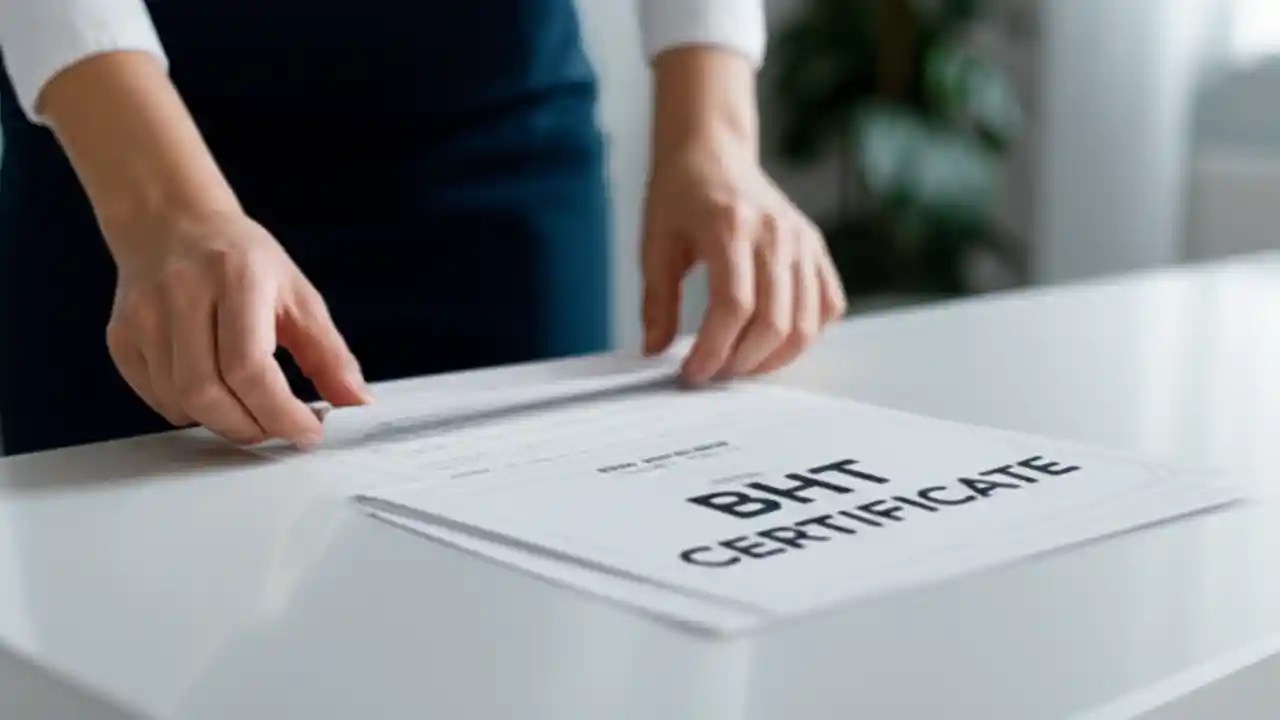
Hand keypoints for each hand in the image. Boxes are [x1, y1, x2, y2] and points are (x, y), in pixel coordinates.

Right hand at [105, 211, 370, 446]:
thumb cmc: (242, 261)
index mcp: (235, 277)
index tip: (307, 432)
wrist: (170, 224)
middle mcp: (181, 293)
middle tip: (278, 427)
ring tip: (249, 408)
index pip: (249, 367)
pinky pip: (156, 399)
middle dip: (251, 426)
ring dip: (223, 422)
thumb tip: (357, 404)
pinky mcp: (120, 336)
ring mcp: (142, 316)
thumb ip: (330, 353)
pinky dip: (191, 411)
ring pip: (180, 402)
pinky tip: (213, 391)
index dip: (280, 412)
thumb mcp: (298, 295)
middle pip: (208, 393)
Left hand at [642, 147, 846, 382]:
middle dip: (742, 362)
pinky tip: (773, 341)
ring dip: (774, 358)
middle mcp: (775, 233)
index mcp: (730, 227)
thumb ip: (656, 300)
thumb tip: (655, 350)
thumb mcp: (655, 244)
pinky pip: (828, 305)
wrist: (712, 151)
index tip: (693, 373)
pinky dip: (806, 334)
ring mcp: (802, 240)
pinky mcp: (815, 247)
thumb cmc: (680, 196)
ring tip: (741, 365)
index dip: (713, 350)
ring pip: (806, 322)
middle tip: (715, 374)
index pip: (733, 306)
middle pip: (774, 321)